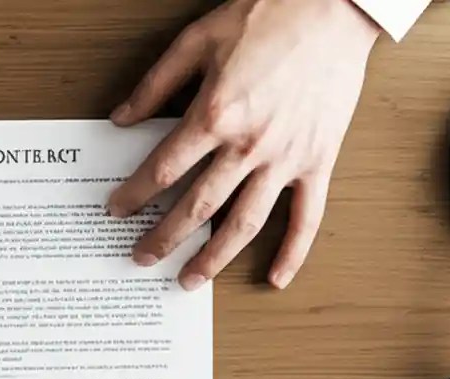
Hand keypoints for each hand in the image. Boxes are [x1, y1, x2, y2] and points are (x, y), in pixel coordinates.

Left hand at [109, 0, 378, 289]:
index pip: (163, 170)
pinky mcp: (319, 161)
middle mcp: (249, 146)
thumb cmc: (269, 16)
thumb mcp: (198, 40)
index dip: (135, 194)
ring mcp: (286, 159)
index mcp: (215, 115)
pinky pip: (307, 218)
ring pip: (244, 224)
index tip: (117, 210)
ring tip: (189, 280)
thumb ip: (155, 84)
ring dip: (214, 259)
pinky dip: (293, 252)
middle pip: (197, 208)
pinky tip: (275, 278)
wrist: (333, 7)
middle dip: (163, 239)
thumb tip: (121, 118)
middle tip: (140, 258)